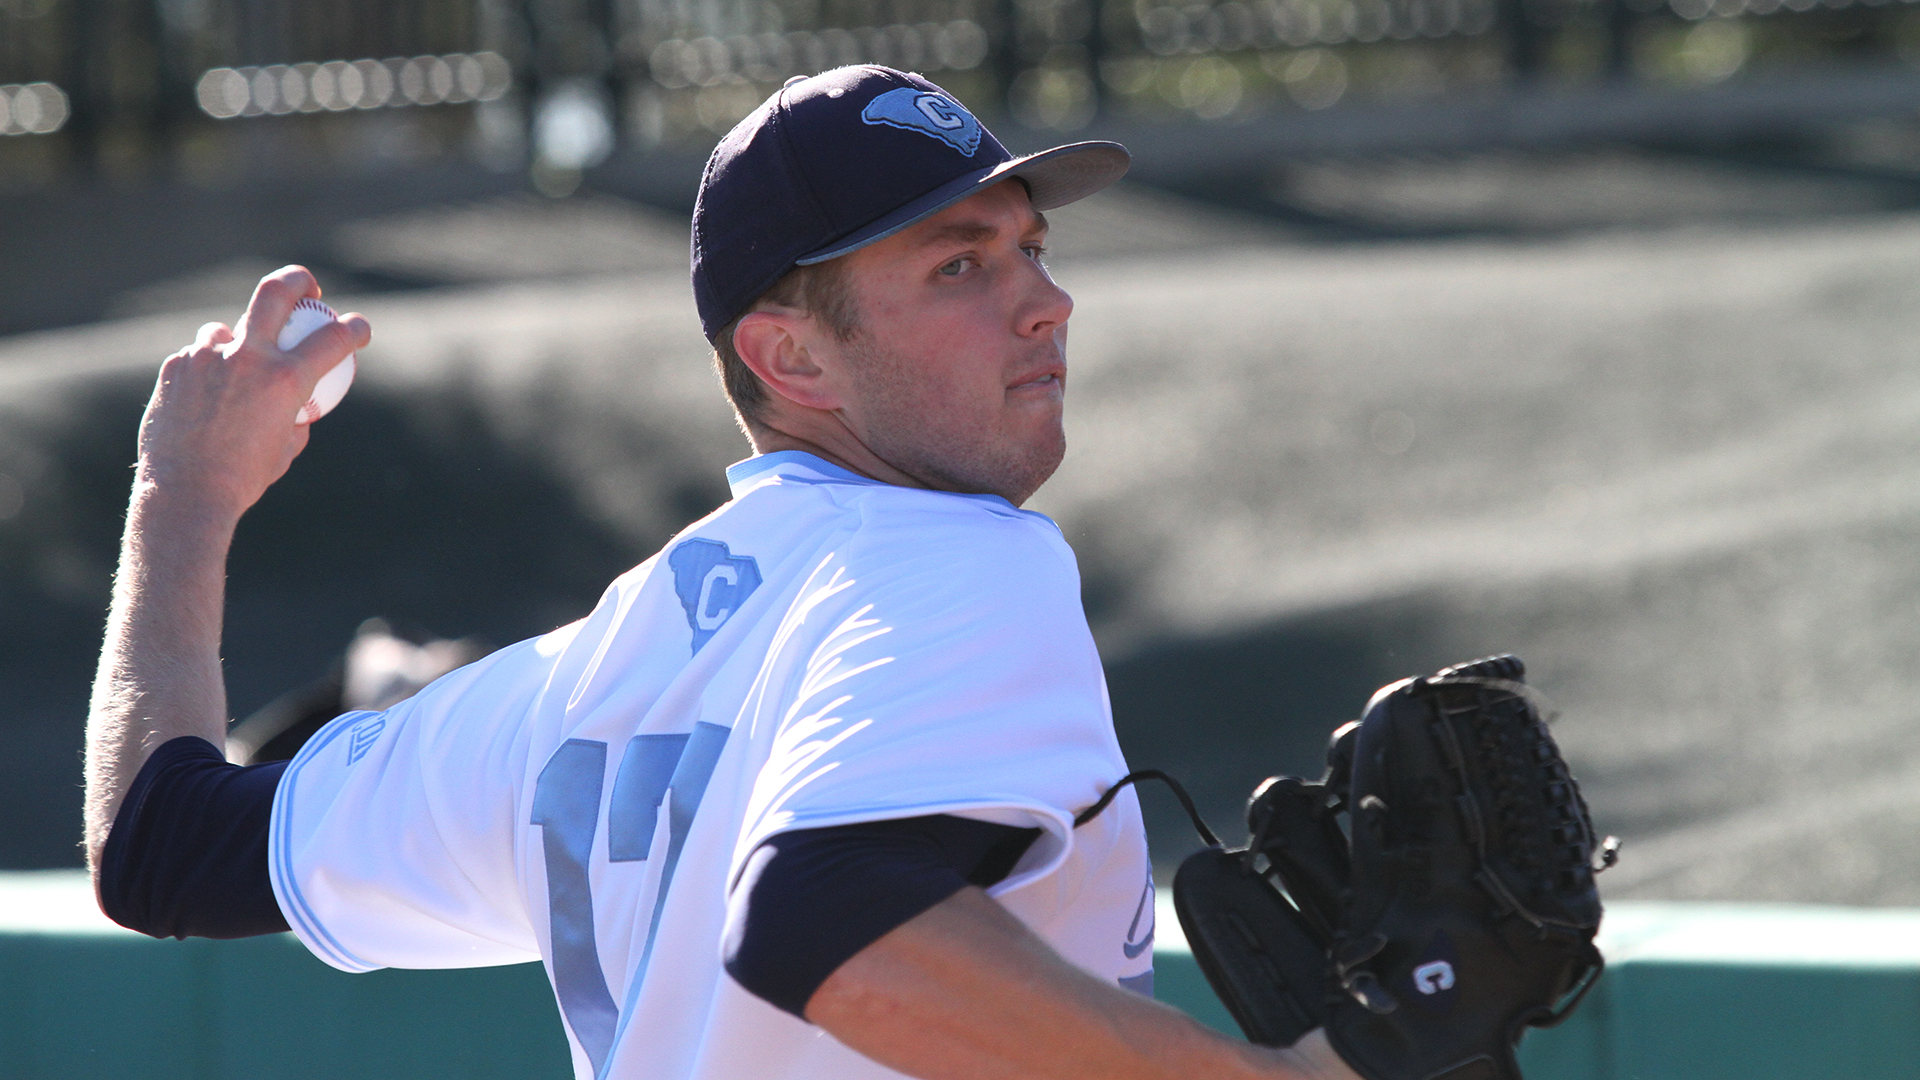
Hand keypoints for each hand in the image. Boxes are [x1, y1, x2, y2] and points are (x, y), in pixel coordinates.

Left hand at [136, 265, 370, 522]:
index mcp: (286, 379)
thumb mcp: (287, 447)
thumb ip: (297, 415)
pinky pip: (197, 358)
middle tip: (306, 288)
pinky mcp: (176, 366)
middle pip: (275, 292)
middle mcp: (247, 358)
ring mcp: (206, 357)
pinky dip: (205, 374)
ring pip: (225, 331)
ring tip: (231, 378)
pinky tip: (201, 403)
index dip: (354, 328)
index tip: (358, 327)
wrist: (186, 494)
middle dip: (297, 280)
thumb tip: (301, 402)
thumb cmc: (245, 478)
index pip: (333, 338)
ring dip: (234, 345)